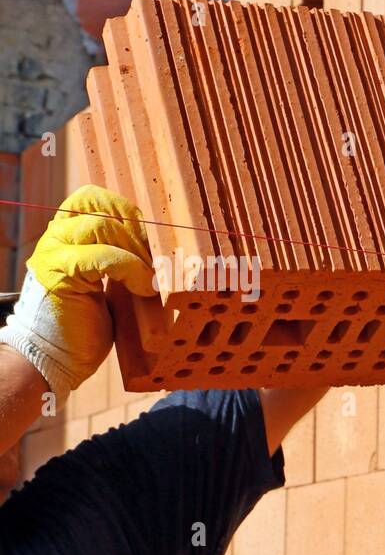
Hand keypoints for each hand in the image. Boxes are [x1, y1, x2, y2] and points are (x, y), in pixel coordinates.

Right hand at [0, 185, 152, 399]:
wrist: (55, 356)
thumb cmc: (85, 324)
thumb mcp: (108, 282)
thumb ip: (120, 258)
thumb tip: (160, 246)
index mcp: (66, 235)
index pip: (94, 197)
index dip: (127, 210)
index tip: (151, 238)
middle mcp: (56, 237)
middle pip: (100, 205)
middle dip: (136, 229)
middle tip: (154, 260)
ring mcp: (54, 253)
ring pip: (102, 226)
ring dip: (137, 251)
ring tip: (150, 278)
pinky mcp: (61, 274)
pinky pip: (105, 257)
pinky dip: (132, 270)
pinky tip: (144, 289)